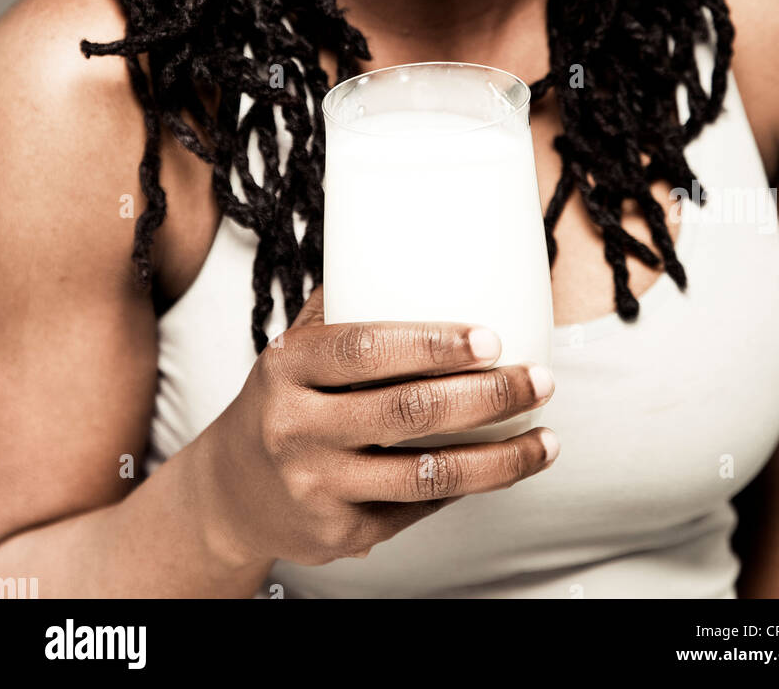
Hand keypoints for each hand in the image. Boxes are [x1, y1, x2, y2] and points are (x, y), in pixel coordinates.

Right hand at [200, 284, 558, 567]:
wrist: (231, 494)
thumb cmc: (284, 401)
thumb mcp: (295, 349)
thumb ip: (346, 306)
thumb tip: (419, 245)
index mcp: (288, 367)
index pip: (366, 348)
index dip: (434, 343)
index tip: (492, 337)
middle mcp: (297, 428)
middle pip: (409, 412)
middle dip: (490, 396)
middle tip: (541, 380)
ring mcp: (318, 487)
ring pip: (427, 474)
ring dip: (501, 459)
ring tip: (546, 438)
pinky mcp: (341, 534)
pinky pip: (419, 508)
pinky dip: (469, 486)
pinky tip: (502, 467)